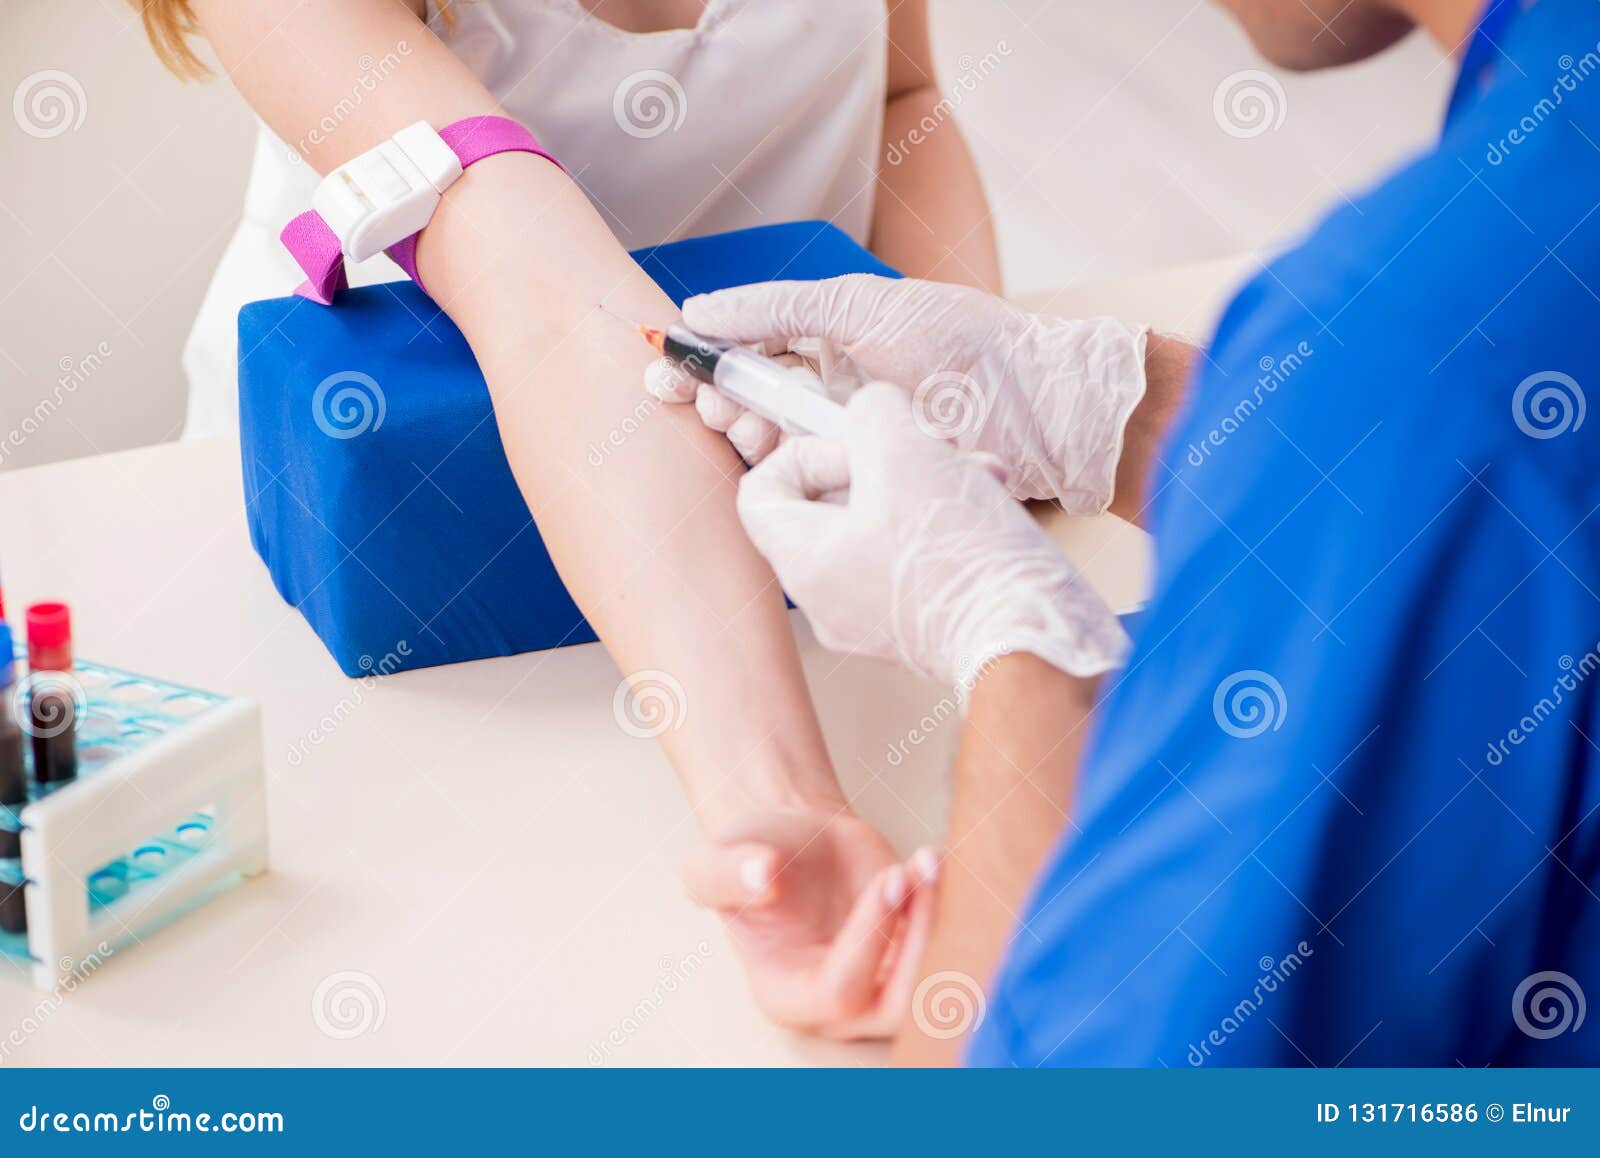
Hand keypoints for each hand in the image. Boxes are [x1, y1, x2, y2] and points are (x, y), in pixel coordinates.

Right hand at [668, 275, 1149, 512]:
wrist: (1037, 406)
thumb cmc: (961, 342)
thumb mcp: (859, 305)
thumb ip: (777, 306)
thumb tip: (699, 310)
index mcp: (827, 337)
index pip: (743, 348)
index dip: (700, 364)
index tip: (661, 375)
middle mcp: (831, 389)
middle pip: (749, 400)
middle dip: (720, 403)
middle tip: (714, 408)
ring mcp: (848, 439)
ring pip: (773, 445)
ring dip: (749, 437)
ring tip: (749, 432)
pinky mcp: (867, 483)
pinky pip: (810, 483)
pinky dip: (786, 474)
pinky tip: (779, 465)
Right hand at [684, 804, 939, 1038]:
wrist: (791, 836)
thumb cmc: (750, 852)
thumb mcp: (714, 860)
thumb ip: (729, 872)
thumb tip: (762, 876)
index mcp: (785, 997)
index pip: (840, 993)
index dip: (871, 939)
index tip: (889, 879)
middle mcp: (835, 1009)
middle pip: (898, 1007)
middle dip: (920, 940)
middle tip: (919, 872)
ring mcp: (877, 987)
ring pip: (933, 986)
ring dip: (941, 923)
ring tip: (928, 861)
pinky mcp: (908, 960)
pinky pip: (947, 956)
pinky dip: (953, 912)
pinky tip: (935, 863)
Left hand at [737, 384, 1128, 685]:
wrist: (1033, 642)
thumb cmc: (960, 555)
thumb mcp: (906, 452)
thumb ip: (872, 413)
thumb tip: (871, 413)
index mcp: (804, 560)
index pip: (759, 491)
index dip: (804, 449)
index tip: (858, 446)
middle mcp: (826, 599)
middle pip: (830, 503)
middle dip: (884, 459)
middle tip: (930, 445)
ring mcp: (872, 618)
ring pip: (881, 524)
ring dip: (925, 481)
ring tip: (978, 470)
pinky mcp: (918, 626)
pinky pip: (913, 558)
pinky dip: (945, 523)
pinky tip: (992, 502)